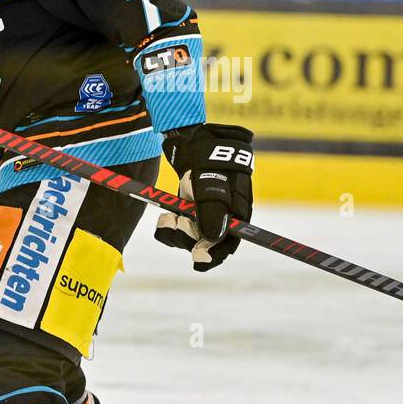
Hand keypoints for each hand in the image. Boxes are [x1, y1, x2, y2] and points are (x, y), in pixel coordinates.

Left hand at [155, 123, 253, 270]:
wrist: (195, 146)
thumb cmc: (210, 164)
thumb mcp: (212, 186)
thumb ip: (213, 213)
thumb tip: (211, 240)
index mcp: (236, 216)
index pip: (228, 246)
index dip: (214, 256)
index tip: (198, 258)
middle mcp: (220, 222)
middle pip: (205, 245)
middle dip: (188, 237)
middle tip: (179, 222)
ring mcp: (202, 219)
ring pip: (187, 239)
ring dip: (176, 230)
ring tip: (170, 215)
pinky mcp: (187, 215)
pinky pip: (175, 230)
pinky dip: (168, 225)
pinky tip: (166, 215)